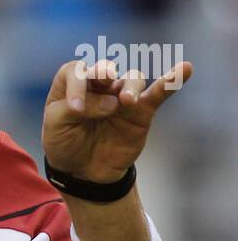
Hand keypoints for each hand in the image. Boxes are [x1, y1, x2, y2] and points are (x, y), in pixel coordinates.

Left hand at [43, 57, 193, 183]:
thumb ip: (75, 109)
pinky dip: (172, 80)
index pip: (76, 71)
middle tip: (105, 79)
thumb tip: (112, 103)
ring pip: (132, 79)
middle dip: (104, 72)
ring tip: (127, 101)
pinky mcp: (141, 112)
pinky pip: (159, 93)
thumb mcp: (56, 126)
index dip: (76, 85)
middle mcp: (98, 86)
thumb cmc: (65, 142)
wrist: (82, 171)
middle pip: (105, 69)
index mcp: (72, 85)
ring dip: (130, 87)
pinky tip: (185, 69)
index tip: (75, 110)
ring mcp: (121, 97)